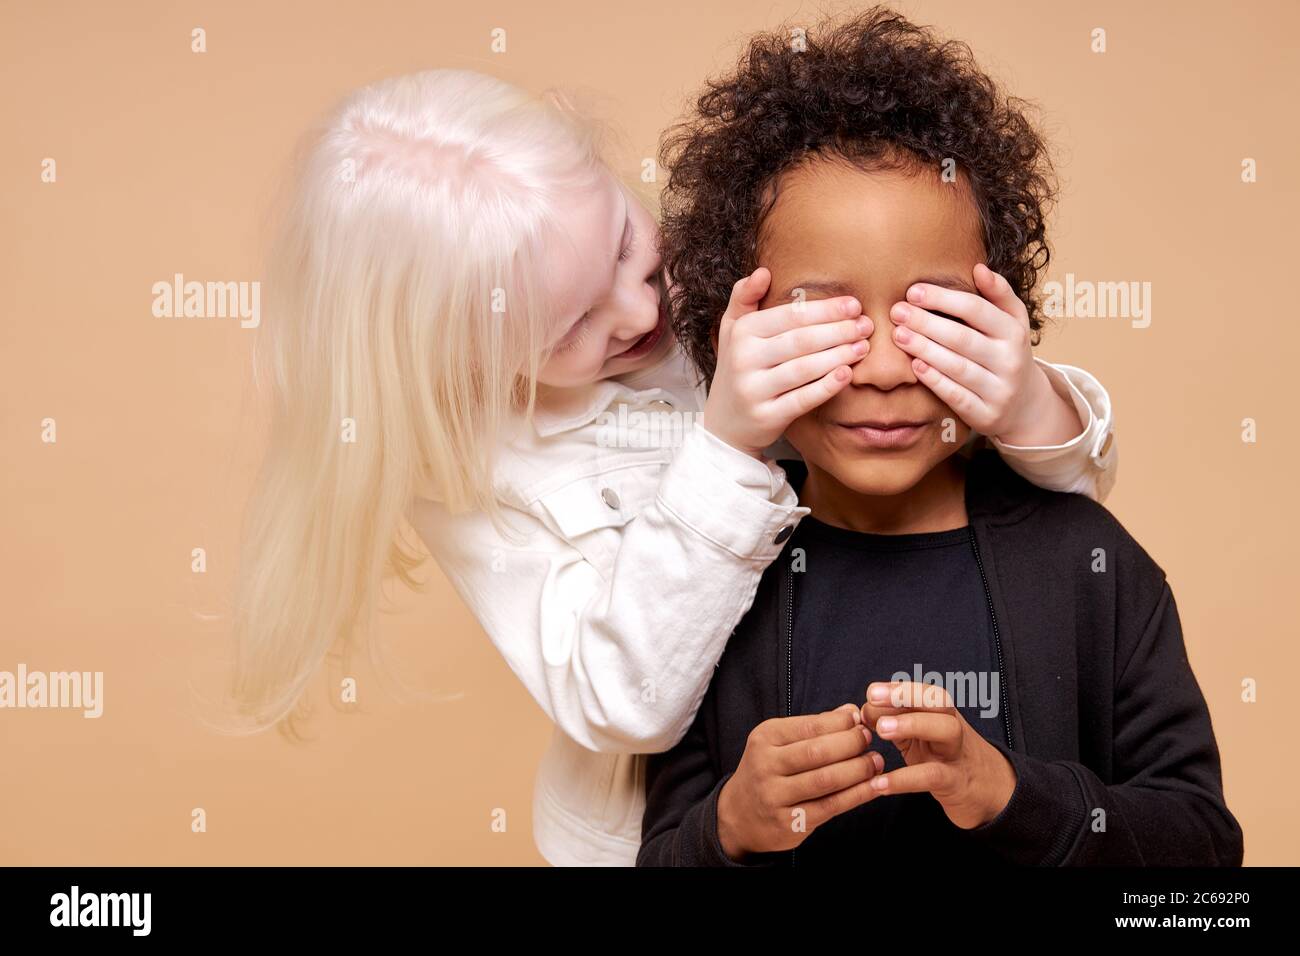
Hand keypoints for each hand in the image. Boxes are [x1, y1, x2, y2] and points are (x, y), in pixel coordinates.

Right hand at [703, 268, 871, 457]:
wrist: (724, 424)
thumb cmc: (738, 368)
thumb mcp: (732, 330)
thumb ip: (743, 297)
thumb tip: (763, 271)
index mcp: (742, 332)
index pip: (791, 316)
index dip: (826, 309)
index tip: (854, 306)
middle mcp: (744, 359)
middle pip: (801, 340)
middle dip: (839, 331)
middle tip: (866, 326)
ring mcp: (754, 390)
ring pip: (805, 368)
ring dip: (839, 355)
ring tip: (863, 347)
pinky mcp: (766, 416)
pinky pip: (802, 399)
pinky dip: (827, 386)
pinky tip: (847, 374)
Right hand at [716, 703, 884, 861]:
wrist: (740, 815)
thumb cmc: (768, 770)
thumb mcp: (779, 742)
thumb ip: (814, 727)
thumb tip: (851, 711)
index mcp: (765, 738)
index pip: (809, 726)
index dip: (840, 723)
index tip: (860, 720)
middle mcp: (765, 765)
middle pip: (818, 752)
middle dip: (851, 744)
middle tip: (870, 740)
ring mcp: (775, 796)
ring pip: (826, 780)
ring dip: (859, 770)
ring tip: (876, 762)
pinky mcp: (789, 823)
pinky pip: (831, 807)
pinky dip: (857, 795)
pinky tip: (874, 787)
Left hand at [861, 681, 1016, 829]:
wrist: (989, 792)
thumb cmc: (945, 758)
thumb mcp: (921, 736)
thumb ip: (895, 720)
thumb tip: (865, 710)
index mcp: (943, 714)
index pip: (925, 691)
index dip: (899, 688)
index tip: (872, 692)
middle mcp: (953, 727)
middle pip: (940, 700)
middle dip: (906, 695)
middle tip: (872, 700)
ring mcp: (957, 753)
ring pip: (946, 730)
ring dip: (912, 724)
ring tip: (881, 731)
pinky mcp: (956, 783)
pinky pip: (932, 776)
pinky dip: (903, 780)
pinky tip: (879, 784)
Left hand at [887, 263, 1082, 446]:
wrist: (1025, 405)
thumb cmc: (1008, 353)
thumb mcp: (1013, 322)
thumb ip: (999, 294)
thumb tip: (979, 268)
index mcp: (1015, 333)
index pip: (977, 310)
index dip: (944, 298)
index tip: (913, 291)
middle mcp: (1010, 361)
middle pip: (963, 338)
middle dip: (927, 322)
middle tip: (897, 312)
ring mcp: (999, 390)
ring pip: (958, 367)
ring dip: (925, 349)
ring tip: (899, 335)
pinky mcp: (986, 415)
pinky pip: (957, 396)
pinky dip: (935, 380)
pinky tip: (915, 366)